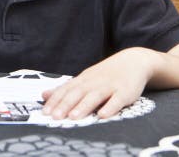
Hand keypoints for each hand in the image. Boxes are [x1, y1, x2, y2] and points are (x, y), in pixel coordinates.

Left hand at [41, 48, 155, 119]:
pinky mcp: (125, 92)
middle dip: (66, 105)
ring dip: (84, 106)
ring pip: (95, 96)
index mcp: (83, 80)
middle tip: (55, 117)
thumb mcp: (84, 79)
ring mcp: (110, 86)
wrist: (133, 61)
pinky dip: (110, 107)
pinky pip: (117, 100)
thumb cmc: (106, 74)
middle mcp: (94, 82)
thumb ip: (66, 88)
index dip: (55, 100)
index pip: (66, 89)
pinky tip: (102, 115)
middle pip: (78, 93)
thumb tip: (44, 95)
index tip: (44, 112)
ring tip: (73, 117)